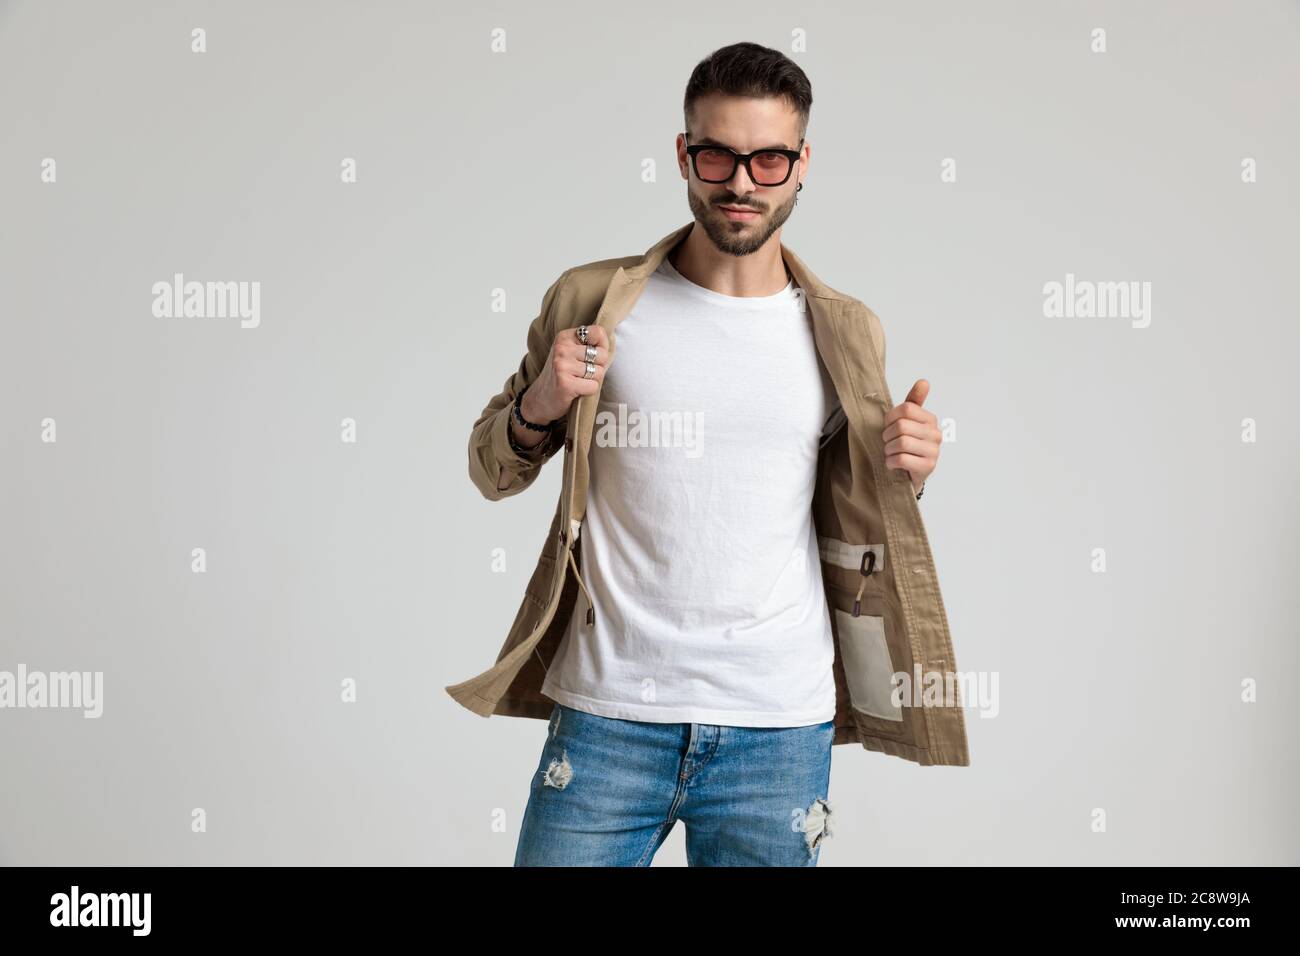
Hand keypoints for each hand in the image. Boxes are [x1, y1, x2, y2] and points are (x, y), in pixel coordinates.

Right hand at [520, 324, 611, 424]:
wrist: (540, 398)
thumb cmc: (561, 375)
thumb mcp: (570, 352)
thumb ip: (588, 344)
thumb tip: (611, 343)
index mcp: (565, 337)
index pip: (598, 332)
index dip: (602, 346)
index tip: (593, 356)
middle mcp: (562, 348)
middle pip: (602, 354)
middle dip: (598, 367)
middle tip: (583, 373)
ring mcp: (562, 365)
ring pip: (599, 372)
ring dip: (592, 381)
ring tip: (578, 381)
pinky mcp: (565, 383)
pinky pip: (593, 386)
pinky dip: (588, 391)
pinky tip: (576, 390)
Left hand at [882, 379, 940, 493]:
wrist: (908, 473)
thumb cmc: (905, 445)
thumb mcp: (907, 421)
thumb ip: (914, 401)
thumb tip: (924, 381)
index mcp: (930, 419)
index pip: (906, 409)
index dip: (890, 418)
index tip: (888, 426)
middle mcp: (936, 434)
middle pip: (902, 426)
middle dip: (887, 436)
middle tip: (887, 443)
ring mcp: (934, 451)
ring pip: (901, 442)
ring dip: (888, 450)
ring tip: (890, 453)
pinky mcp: (928, 467)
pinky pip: (902, 459)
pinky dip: (891, 462)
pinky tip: (893, 464)